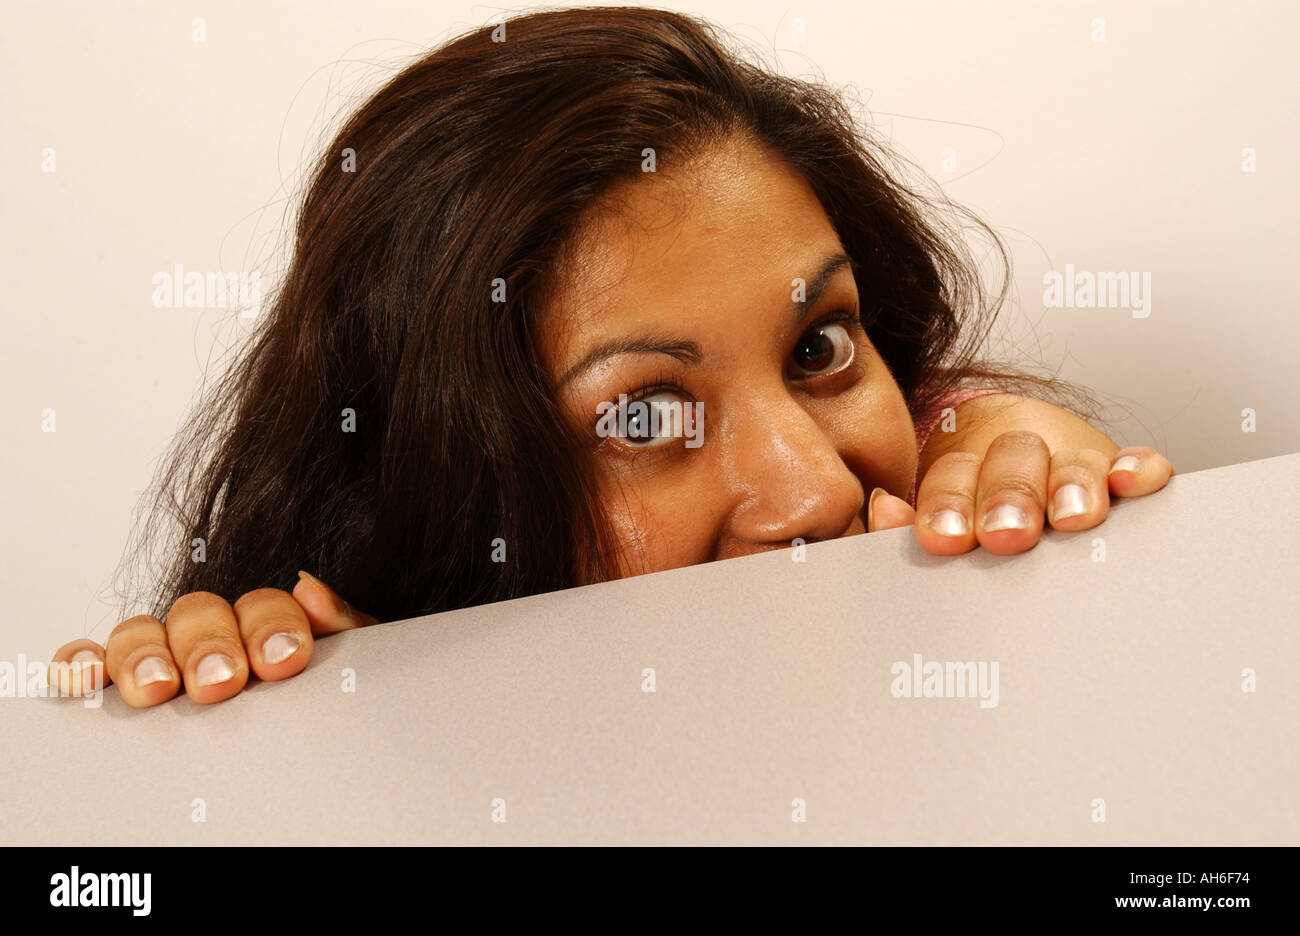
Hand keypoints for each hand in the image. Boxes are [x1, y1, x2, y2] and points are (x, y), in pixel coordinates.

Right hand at [47, 571, 377, 706]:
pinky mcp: (117, 683)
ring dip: (144, 654)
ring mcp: (163, 655)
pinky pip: (90, 662)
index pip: (262, 605)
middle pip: (197, 613)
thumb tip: (311, 590)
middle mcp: (211, 634)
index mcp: (267, 625)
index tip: (283, 661)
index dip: (270, 626)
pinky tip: (83, 677)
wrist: (310, 761)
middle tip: (222, 682)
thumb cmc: (321, 705)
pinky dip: (80, 661)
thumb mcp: (344, 669)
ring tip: (157, 688)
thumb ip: (340, 627)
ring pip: (140, 634)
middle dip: (208, 645)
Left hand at [867, 431, 1174, 554]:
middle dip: (1008, 497)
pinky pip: (1134, 464)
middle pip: (1013, 462)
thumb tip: (885, 512)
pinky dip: (1136, 468)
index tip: (944, 537)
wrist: (1032, 509)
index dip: (947, 505)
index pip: (952, 478)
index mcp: (966, 481)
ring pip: (1072, 463)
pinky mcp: (1121, 479)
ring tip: (1070, 518)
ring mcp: (1072, 472)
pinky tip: (1130, 483)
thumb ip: (911, 532)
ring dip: (1070, 486)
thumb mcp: (945, 539)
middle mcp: (1019, 469)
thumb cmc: (979, 537)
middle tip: (1005, 534)